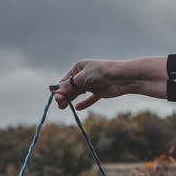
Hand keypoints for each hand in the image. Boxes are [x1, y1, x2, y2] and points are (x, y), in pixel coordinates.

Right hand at [50, 57, 167, 109]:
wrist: (121, 78)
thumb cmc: (100, 74)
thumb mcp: (81, 79)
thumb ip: (68, 86)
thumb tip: (54, 90)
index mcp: (78, 68)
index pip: (65, 81)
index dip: (60, 90)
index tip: (58, 99)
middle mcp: (83, 75)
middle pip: (70, 88)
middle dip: (64, 96)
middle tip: (61, 105)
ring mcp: (91, 84)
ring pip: (78, 94)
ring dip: (71, 100)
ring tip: (65, 107)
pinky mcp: (99, 91)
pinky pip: (89, 99)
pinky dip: (84, 103)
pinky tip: (78, 108)